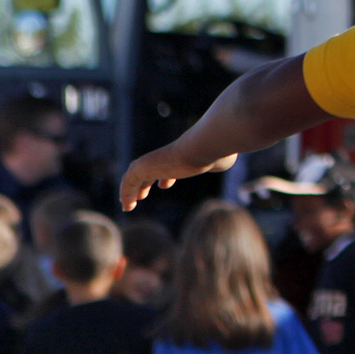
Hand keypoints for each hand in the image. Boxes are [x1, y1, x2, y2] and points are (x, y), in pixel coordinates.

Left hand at [121, 142, 237, 211]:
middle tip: (142, 193)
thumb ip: (221, 159)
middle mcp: (164, 157)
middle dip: (144, 182)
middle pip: (149, 170)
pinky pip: (128, 182)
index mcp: (180, 156)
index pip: (168, 166)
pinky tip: (127, 206)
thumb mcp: (219, 157)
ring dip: (132, 190)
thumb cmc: (214, 153)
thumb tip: (229, 159)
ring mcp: (152, 161)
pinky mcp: (142, 167)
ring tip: (130, 204)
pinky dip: (125, 193)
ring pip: (135, 176)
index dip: (165, 176)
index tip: (165, 184)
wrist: (204, 147)